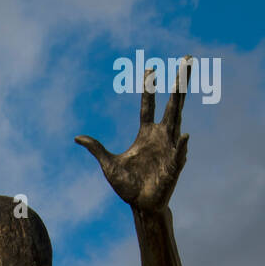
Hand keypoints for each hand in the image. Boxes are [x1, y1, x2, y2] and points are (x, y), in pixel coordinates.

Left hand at [75, 58, 191, 211]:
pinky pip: (179, 154)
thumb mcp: (108, 165)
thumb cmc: (127, 186)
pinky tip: (184, 136)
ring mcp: (170, 148)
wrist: (140, 206)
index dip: (149, 87)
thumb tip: (77, 138)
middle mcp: (161, 135)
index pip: (148, 105)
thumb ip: (96, 149)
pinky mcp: (174, 166)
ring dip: (182, 100)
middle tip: (187, 59)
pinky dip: (182, 146)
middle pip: (172, 104)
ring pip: (179, 120)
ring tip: (186, 80)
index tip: (150, 68)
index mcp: (146, 133)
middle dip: (179, 83)